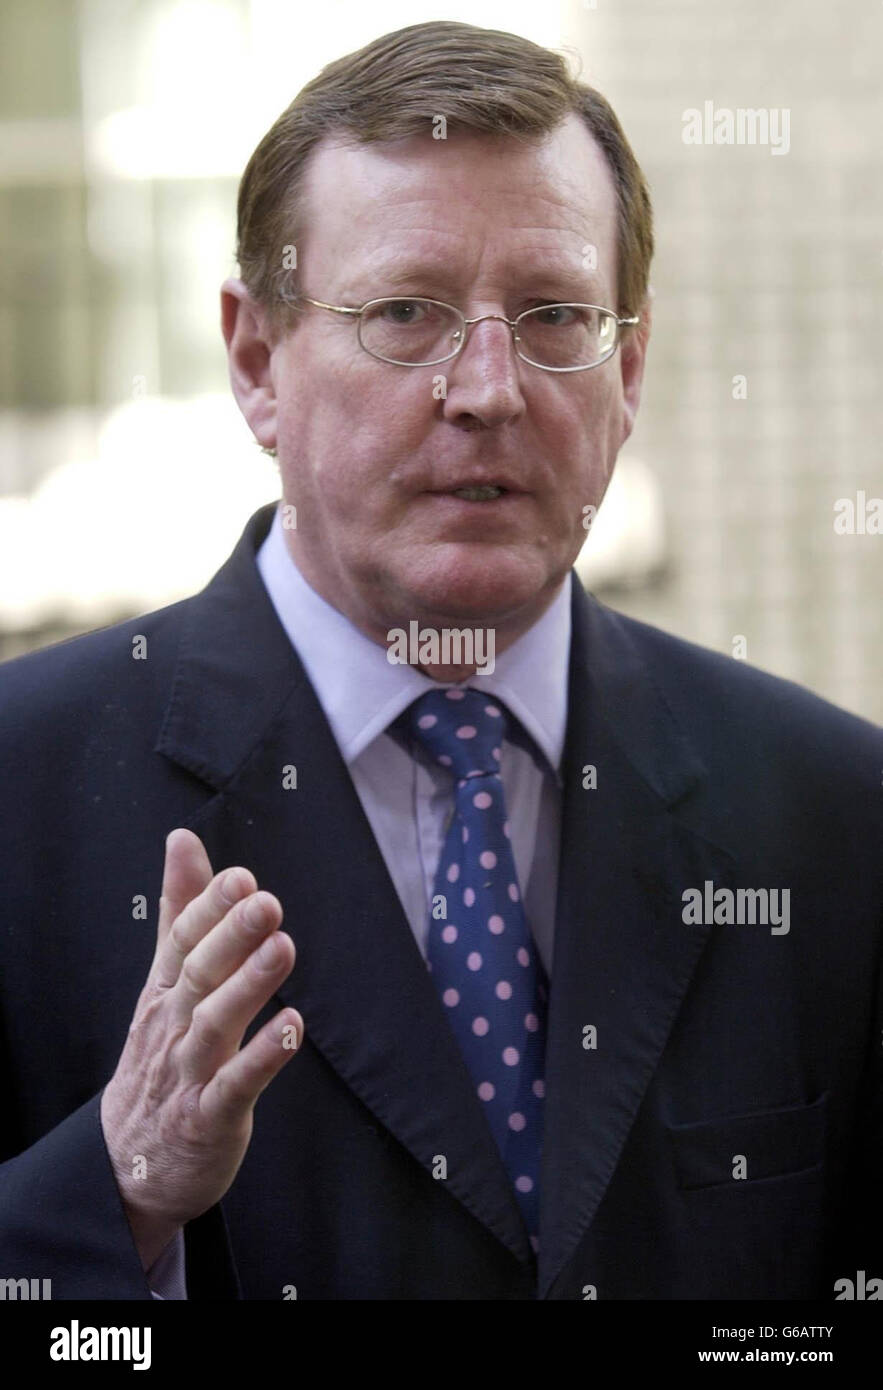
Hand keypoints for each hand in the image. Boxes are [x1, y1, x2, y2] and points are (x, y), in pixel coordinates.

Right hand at [100, 828, 301, 1270]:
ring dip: (249, 986)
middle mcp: (172, 1025)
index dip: (210, 909)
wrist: (130, 1162)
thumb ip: (181, 910)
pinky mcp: (209, 1117)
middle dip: (230, 936)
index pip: (182, 941)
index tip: (241, 877)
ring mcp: (188, 1073)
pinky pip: (235, 1086)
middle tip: (266, 901)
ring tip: (282, 948)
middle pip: (198, 974)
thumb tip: (183, 839)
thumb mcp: (165, 979)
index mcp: (164, 990)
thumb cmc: (160, 1055)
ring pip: (214, 1024)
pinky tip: (293, 1029)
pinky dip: (262, 1058)